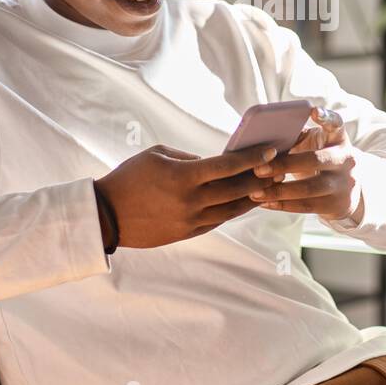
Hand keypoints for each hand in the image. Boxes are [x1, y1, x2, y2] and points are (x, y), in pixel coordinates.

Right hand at [94, 144, 276, 249]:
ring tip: (268, 187)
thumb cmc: (130, 177)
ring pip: (232, 210)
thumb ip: (190, 158)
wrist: (106, 215)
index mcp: (184, 176)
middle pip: (237, 189)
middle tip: (279, 168)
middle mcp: (192, 201)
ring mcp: (191, 220)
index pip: (228, 166)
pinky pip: (218, 221)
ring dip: (253, 198)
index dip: (253, 158)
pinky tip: (244, 203)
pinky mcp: (187, 233)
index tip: (270, 150)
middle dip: (261, 178)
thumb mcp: (158, 154)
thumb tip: (214, 163)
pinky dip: (234, 211)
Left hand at [248, 106, 363, 223]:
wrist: (348, 191)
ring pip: (309, 189)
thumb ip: (296, 138)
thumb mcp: (316, 144)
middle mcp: (345, 160)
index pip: (337, 124)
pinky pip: (306, 206)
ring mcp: (343, 184)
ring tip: (255, 192)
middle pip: (315, 161)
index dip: (327, 117)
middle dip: (284, 165)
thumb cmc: (320, 158)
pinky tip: (264, 203)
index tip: (313, 111)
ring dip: (278, 191)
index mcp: (338, 139)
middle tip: (258, 169)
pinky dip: (282, 205)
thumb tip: (261, 138)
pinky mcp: (336, 204)